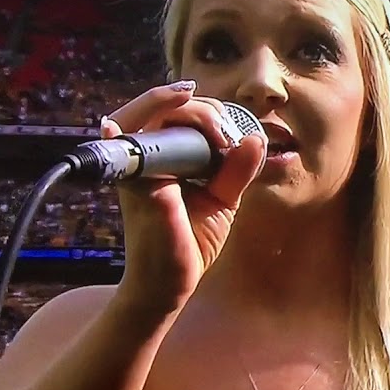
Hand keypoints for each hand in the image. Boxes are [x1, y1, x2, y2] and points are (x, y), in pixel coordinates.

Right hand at [103, 81, 265, 313]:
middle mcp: (143, 157)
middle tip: (227, 134)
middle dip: (204, 110)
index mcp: (163, 158)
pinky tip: (163, 115)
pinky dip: (142, 120)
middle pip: (164, 106)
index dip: (206, 111)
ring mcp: (136, 167)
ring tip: (218, 129)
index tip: (231, 132)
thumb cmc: (189, 240)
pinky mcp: (137, 183)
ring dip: (190, 113)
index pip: (177, 114)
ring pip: (150, 113)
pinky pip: (133, 141)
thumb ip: (236, 170)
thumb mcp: (221, 200)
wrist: (170, 283)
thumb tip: (256, 138)